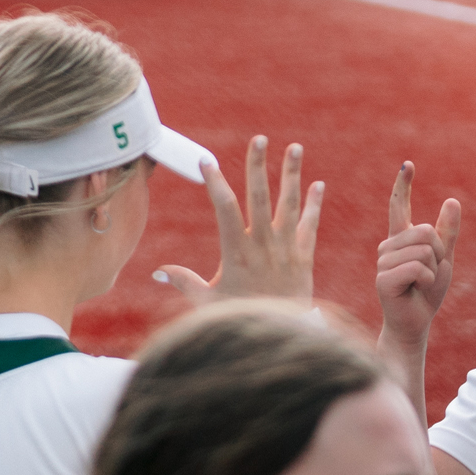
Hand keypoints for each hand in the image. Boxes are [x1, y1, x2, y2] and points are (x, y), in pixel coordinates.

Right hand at [157, 136, 321, 303]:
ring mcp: (286, 250)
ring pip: (289, 205)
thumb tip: (157, 272)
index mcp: (236, 252)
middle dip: (258, 166)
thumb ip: (184, 282)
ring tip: (295, 148)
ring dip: (292, 175)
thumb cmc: (240, 318)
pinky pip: (310, 226)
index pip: (224, 208)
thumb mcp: (208, 302)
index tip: (206, 160)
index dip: (215, 182)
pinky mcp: (304, 258)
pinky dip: (314, 205)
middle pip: (260, 197)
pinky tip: (318, 184)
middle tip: (260, 139)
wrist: (279, 335)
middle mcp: (263, 246)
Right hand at [376, 160, 459, 350]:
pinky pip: (417, 267)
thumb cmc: (427, 294)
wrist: (415, 324)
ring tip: (421, 284)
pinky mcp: (383, 278)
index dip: (403, 185)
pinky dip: (427, 280)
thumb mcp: (444, 260)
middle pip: (426, 232)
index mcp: (401, 239)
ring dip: (433, 270)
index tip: (408, 165)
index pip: (399, 206)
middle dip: (438, 254)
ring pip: (424, 250)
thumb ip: (447, 233)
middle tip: (429, 275)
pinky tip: (417, 290)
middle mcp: (388, 246)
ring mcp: (383, 261)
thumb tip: (452, 200)